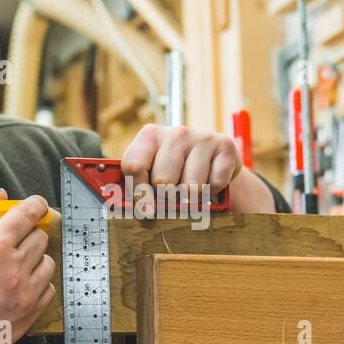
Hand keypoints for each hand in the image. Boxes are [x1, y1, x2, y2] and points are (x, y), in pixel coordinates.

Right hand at [0, 189, 54, 343]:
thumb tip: (0, 198)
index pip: (28, 214)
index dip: (34, 205)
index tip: (35, 206)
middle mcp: (13, 270)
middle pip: (40, 237)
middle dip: (28, 235)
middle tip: (11, 242)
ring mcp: (24, 295)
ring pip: (47, 263)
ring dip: (34, 260)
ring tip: (12, 267)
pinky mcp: (29, 315)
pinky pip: (48, 289)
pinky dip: (37, 285)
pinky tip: (16, 287)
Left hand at [120, 123, 275, 213]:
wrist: (214, 161)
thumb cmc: (176, 171)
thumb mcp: (153, 173)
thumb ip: (135, 186)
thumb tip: (119, 206)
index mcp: (150, 136)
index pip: (134, 166)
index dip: (137, 194)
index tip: (144, 211)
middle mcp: (176, 133)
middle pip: (162, 180)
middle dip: (166, 200)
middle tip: (171, 205)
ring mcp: (202, 137)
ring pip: (190, 186)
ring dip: (191, 200)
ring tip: (190, 197)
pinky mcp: (225, 146)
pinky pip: (215, 184)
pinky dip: (212, 193)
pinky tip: (209, 186)